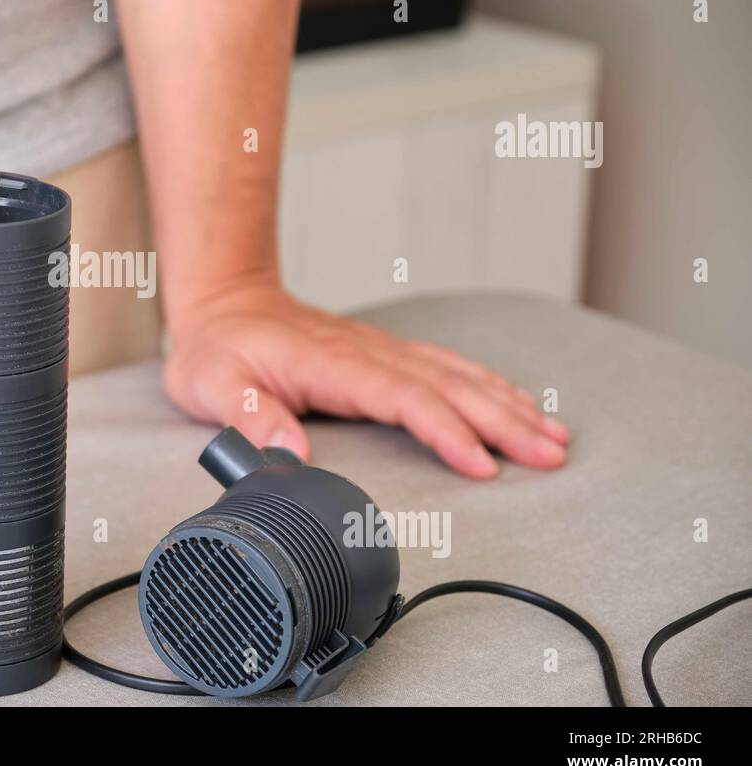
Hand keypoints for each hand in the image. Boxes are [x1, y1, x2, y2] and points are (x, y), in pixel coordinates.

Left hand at [162, 283, 569, 478]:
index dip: (445, 430)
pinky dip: (490, 387)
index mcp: (331, 362)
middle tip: (550, 456)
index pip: (402, 397)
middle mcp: (367, 352)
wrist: (225, 302)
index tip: (482, 464)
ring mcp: (381, 350)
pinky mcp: (385, 355)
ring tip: (555, 437)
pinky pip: (447, 368)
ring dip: (508, 405)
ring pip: (457, 375)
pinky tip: (519, 404)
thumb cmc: (219, 346)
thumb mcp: (211, 382)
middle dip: (503, 422)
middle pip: (447, 386)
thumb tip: (287, 453)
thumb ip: (249, 414)